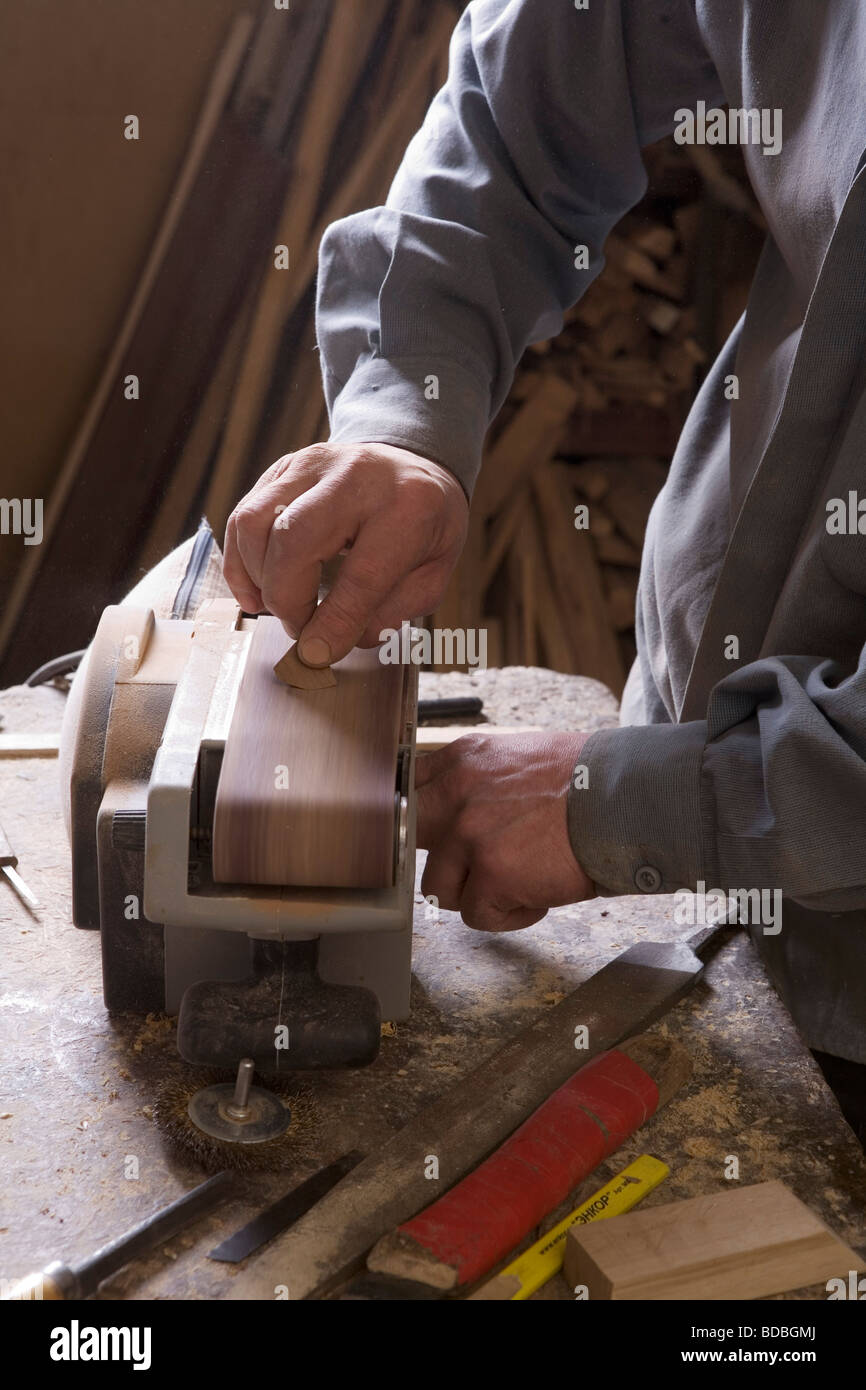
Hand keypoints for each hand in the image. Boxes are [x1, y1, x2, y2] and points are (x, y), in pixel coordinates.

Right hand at [223, 442, 467, 664]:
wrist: (415, 465)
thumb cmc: (425, 524)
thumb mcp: (433, 573)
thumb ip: (390, 613)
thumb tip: (331, 642)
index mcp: (408, 505)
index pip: (362, 575)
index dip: (333, 623)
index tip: (317, 654)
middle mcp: (356, 475)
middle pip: (293, 539)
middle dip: (286, 599)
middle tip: (300, 628)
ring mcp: (313, 464)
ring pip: (255, 523)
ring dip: (256, 579)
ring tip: (276, 608)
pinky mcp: (283, 468)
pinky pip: (242, 516)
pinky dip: (241, 562)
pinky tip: (255, 590)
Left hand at [416, 731, 594, 931]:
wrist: (627, 800)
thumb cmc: (588, 783)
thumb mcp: (520, 759)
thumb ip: (481, 782)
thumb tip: (461, 812)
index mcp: (464, 759)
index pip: (411, 789)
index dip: (423, 820)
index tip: (434, 836)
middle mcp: (458, 794)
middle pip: (410, 839)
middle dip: (437, 857)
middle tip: (471, 868)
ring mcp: (470, 836)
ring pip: (439, 887)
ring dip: (476, 893)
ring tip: (519, 882)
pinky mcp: (492, 876)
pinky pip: (477, 915)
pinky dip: (509, 916)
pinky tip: (538, 897)